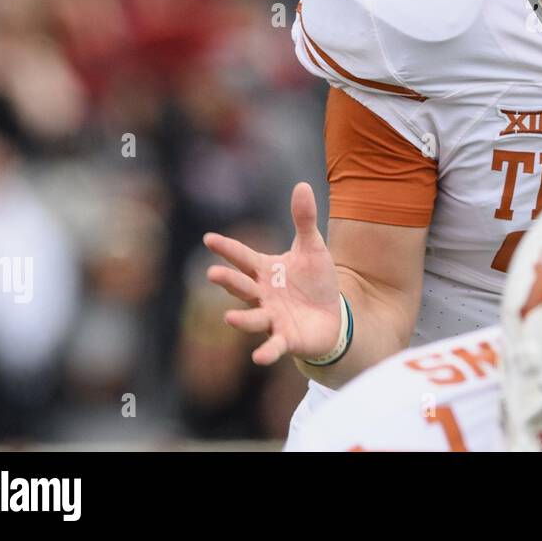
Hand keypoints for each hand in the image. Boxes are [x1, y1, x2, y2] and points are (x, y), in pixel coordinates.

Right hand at [203, 182, 342, 365]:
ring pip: (252, 318)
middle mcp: (262, 295)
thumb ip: (304, 219)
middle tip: (212, 273)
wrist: (332, 314)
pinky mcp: (286, 339)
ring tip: (229, 318)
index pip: (243, 258)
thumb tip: (301, 185)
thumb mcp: (312, 247)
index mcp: (265, 271)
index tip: (209, 238)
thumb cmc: (315, 280)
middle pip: (242, 287)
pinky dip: (267, 352)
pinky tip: (259, 358)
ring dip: (241, 319)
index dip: (227, 249)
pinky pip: (273, 346)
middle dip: (228, 281)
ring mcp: (272, 318)